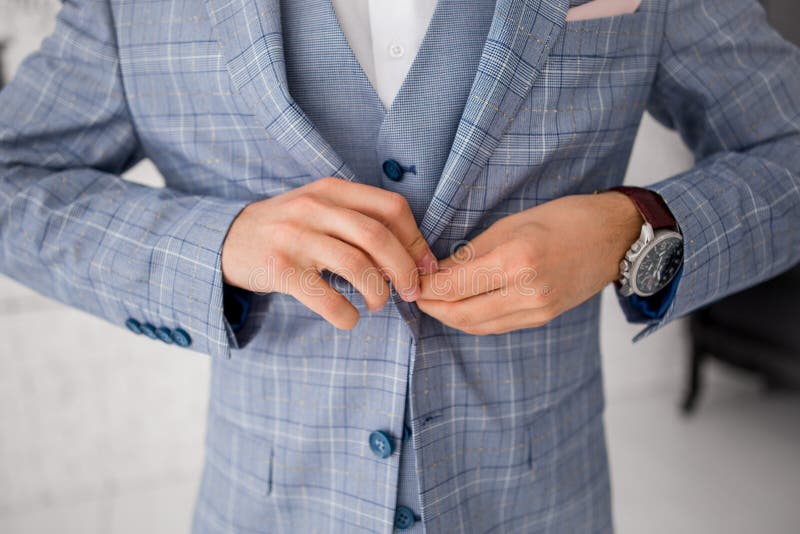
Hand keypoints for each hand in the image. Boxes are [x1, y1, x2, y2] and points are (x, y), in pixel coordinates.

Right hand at [222, 177, 437, 328]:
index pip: (391, 207)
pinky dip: (347, 314)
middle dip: (405, 269)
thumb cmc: (288, 230)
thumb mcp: (320, 210)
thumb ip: (360, 222)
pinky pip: (326, 298)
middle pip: (378, 236)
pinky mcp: (280, 269)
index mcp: (331, 190)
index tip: (425, 266)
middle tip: (411, 292)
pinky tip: (349, 317)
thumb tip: (414, 257)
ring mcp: (295, 237)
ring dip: (378, 292)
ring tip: (378, 304)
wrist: (228, 239)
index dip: (415, 239)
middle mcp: (314, 208)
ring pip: (357, 265)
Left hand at [416, 193, 642, 334]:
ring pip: (478, 326)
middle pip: (461, 314)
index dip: (425, 287)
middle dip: (431, 307)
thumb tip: (436, 273)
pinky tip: (459, 308)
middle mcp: (527, 291)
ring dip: (449, 317)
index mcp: (517, 261)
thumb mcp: (510, 225)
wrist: (613, 236)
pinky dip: (473, 320)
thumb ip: (471, 253)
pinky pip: (497, 326)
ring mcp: (537, 310)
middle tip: (413, 295)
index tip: (408, 280)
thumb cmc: (563, 218)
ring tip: (431, 302)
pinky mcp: (543, 319)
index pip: (454, 286)